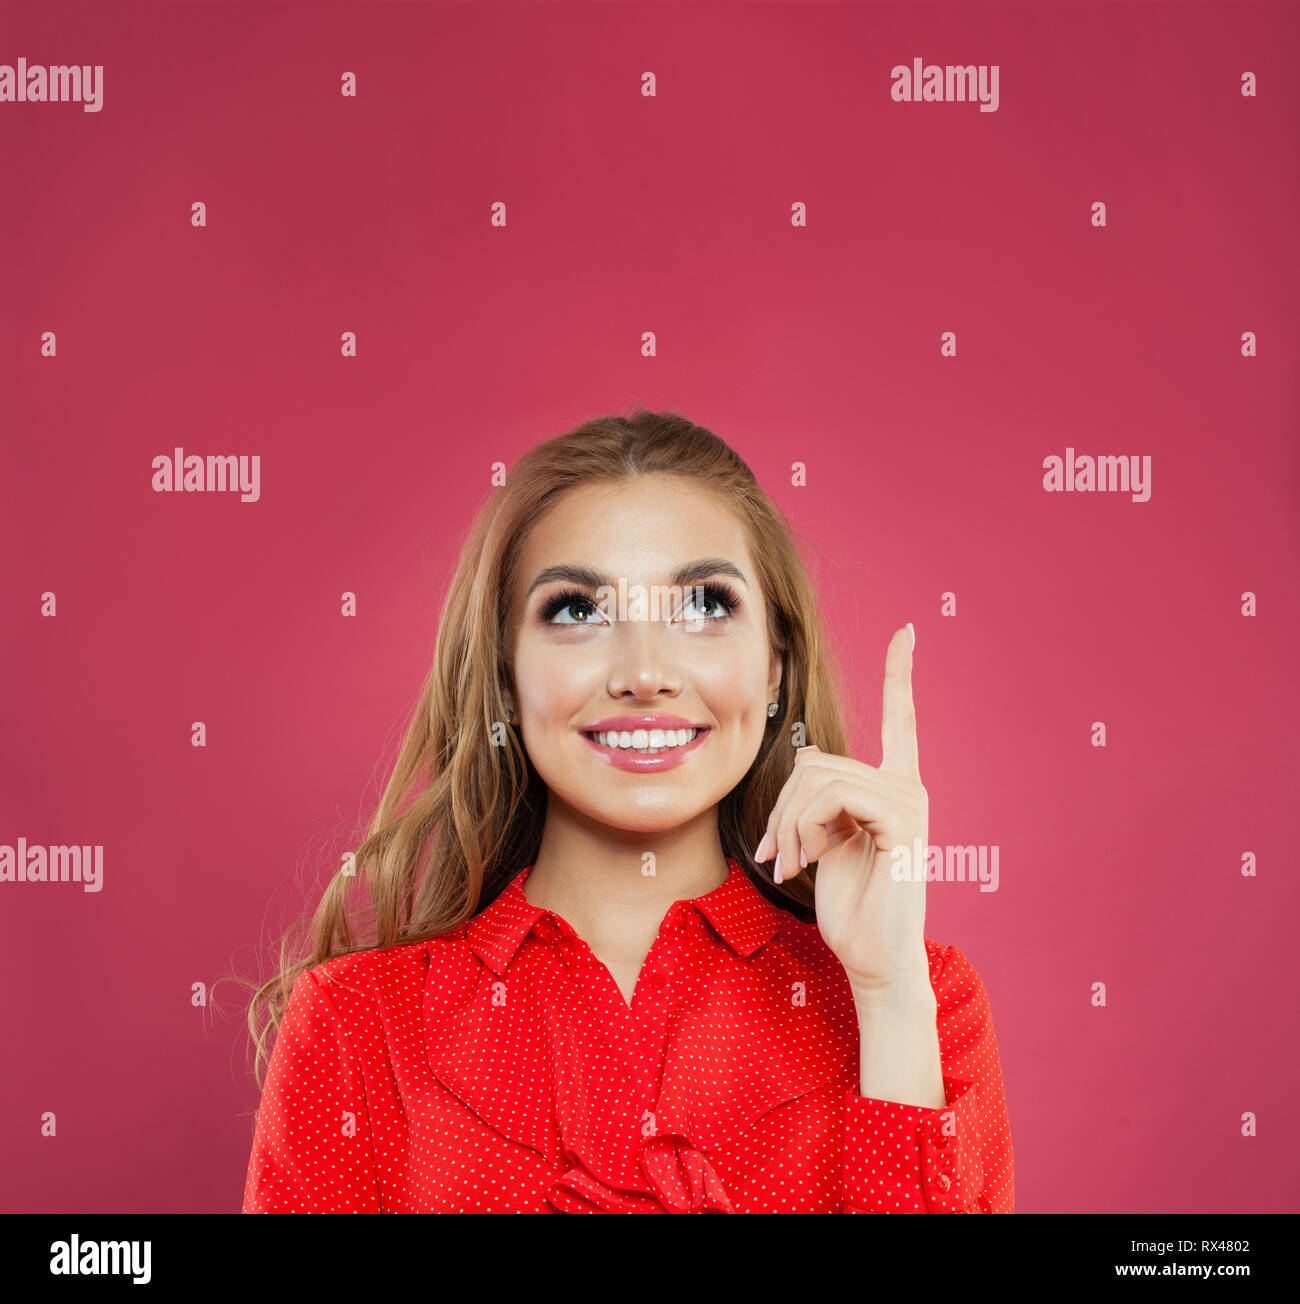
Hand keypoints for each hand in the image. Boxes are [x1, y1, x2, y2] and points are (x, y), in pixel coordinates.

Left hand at [753, 624, 929, 998]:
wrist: (873, 959)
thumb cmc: (849, 906)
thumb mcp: (825, 840)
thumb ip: (819, 799)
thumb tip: (804, 758)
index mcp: (892, 786)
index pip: (901, 719)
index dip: (900, 674)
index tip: (908, 632)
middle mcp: (907, 785)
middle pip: (815, 760)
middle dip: (780, 808)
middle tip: (776, 853)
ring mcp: (909, 800)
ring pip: (816, 778)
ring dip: (787, 824)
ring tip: (790, 863)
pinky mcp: (902, 819)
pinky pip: (831, 796)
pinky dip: (804, 828)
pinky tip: (807, 861)